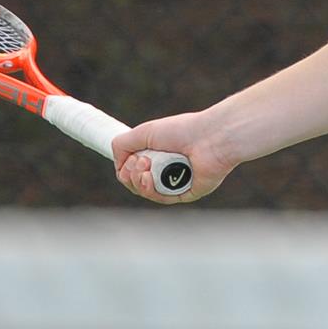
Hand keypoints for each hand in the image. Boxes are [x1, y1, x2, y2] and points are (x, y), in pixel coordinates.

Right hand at [111, 112, 231, 205]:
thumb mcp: (144, 132)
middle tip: (142, 160)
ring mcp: (177, 182)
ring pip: (147, 192)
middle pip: (136, 183)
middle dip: (131, 174)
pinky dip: (152, 189)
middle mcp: (167, 169)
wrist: (210, 137)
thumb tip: (117, 164)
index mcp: (158, 154)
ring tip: (145, 167)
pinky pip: (163, 198)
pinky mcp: (187, 193)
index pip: (133, 170)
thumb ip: (122, 145)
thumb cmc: (182, 130)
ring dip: (138, 181)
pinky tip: (149, 177)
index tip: (130, 158)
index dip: (126, 168)